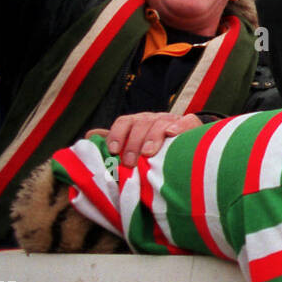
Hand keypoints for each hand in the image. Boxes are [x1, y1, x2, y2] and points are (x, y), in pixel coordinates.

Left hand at [87, 112, 202, 167]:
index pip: (125, 122)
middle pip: (141, 124)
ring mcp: (173, 121)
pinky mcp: (192, 125)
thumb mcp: (135, 143)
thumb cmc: (157, 146)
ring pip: (160, 123)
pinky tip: (172, 134)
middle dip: (133, 143)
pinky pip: (187, 121)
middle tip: (129, 163)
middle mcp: (155, 119)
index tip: (113, 151)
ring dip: (152, 137)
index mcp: (139, 122)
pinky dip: (179, 126)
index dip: (117, 135)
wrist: (190, 141)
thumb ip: (115, 140)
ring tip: (148, 153)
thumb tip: (88, 136)